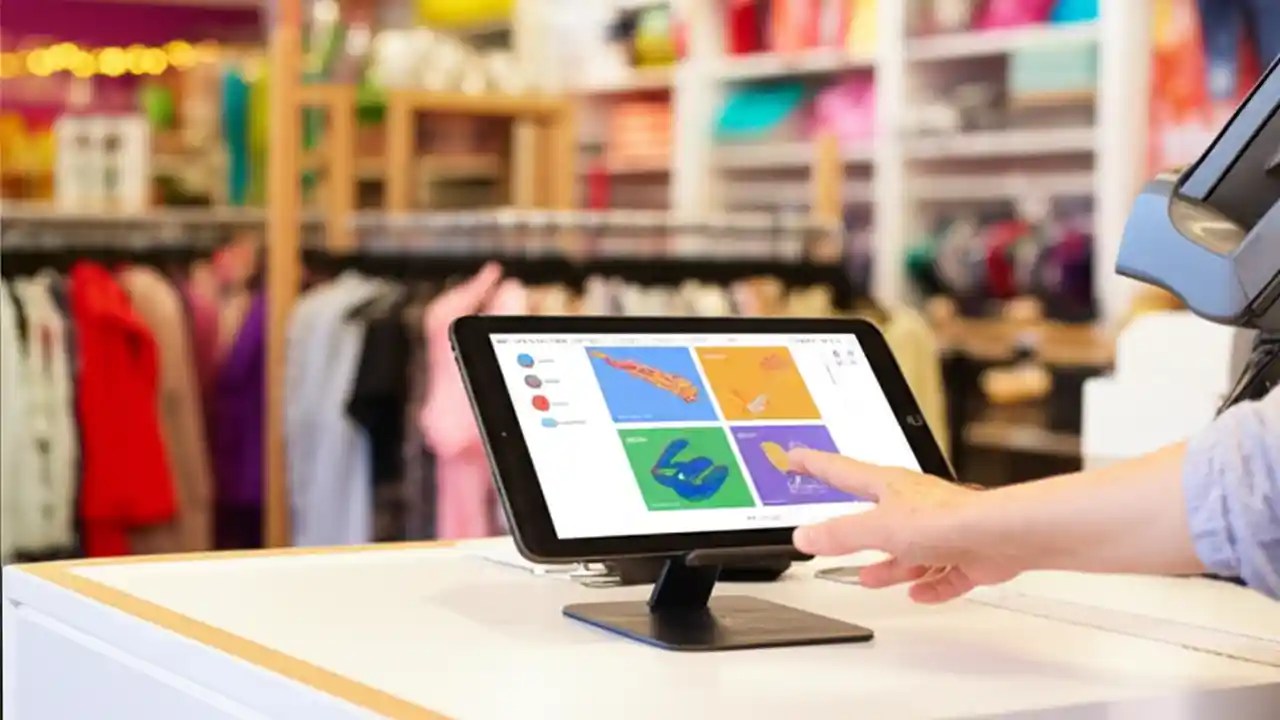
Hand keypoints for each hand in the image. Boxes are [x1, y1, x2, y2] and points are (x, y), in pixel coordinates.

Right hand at [790, 449, 1021, 603]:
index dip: (814, 464)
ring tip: (870, 577)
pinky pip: (940, 572)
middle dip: (852, 526)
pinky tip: (919, 593)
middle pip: (874, 514)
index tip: (797, 457)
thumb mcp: (878, 529)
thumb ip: (840, 535)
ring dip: (889, 565)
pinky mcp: (962, 554)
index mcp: (888, 487)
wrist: (999, 535)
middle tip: (832, 524)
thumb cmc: (946, 520)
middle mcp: (912, 504)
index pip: (840, 470)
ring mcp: (939, 530)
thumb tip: (804, 536)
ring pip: (906, 548)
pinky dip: (928, 584)